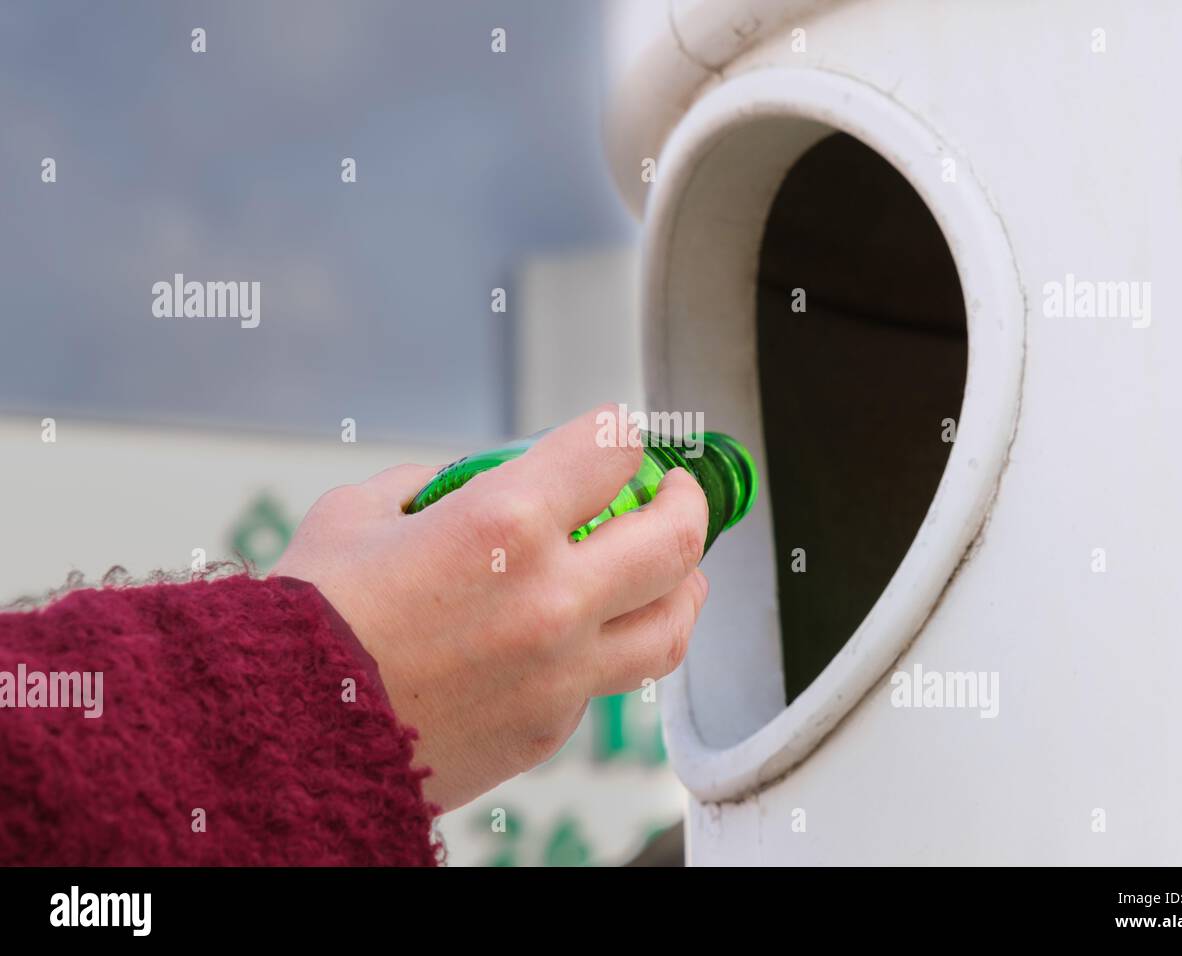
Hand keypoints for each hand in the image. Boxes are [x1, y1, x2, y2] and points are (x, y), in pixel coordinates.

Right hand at [271, 404, 709, 811]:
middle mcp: (551, 596)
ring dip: (682, 584)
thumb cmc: (309, 620)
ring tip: (672, 568)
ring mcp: (561, 671)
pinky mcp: (551, 727)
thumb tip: (481, 479)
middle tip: (673, 492)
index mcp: (504, 522)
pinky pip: (610, 679)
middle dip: (685, 500)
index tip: (615, 437)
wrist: (277, 736)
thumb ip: (437, 484)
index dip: (620, 432)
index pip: (614, 450)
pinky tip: (585, 631)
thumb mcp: (360, 513)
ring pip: (673, 624)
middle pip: (676, 537)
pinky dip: (611, 645)